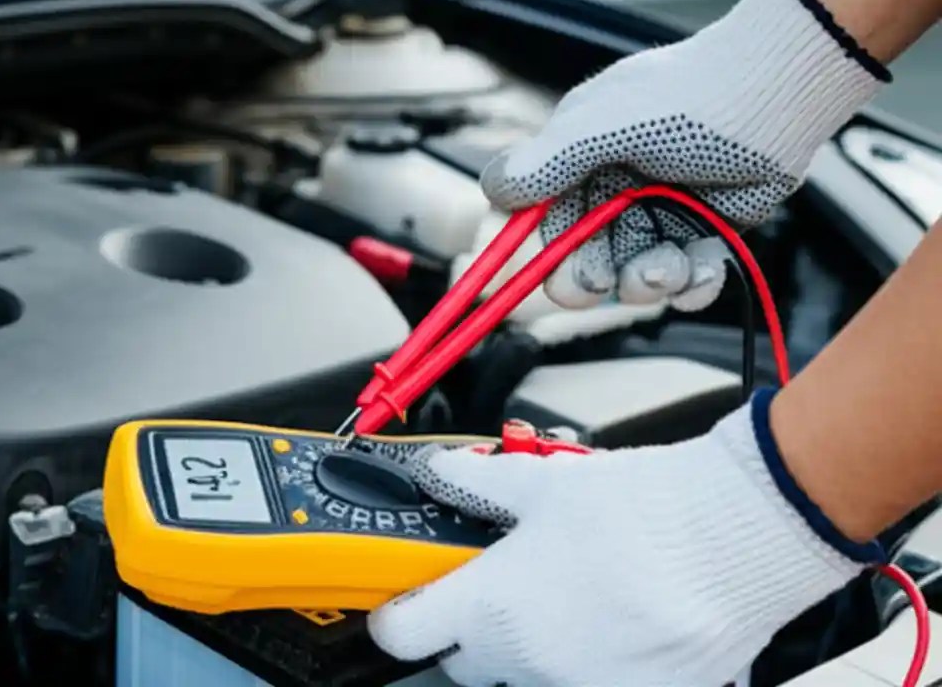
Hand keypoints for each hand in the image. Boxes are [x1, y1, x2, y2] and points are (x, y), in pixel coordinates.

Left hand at [367, 394, 878, 686]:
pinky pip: (589, 683)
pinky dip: (592, 660)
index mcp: (492, 607)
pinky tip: (617, 622)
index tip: (407, 601)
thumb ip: (476, 485)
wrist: (741, 534)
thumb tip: (440, 473)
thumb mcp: (542, 483)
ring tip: (574, 596)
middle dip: (473, 629)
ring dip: (534, 646)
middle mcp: (528, 661)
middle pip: (467, 662)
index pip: (403, 635)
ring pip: (529, 677)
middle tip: (503, 585)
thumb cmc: (647, 508)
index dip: (398, 615)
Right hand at [480, 0, 884, 311]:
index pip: (542, 224)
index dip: (538, 256)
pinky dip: (693, 285)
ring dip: (648, 282)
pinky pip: (686, 283)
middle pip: (583, 262)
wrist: (775, 99)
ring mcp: (660, 216)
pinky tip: (701, 267)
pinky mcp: (704, 236)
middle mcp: (615, 193)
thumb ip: (546, 164)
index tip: (537, 281)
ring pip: (635, 279)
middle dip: (590, 279)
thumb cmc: (685, 100)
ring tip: (670, 264)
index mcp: (580, 164)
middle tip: (602, 284)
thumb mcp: (599, 128)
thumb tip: (492, 189)